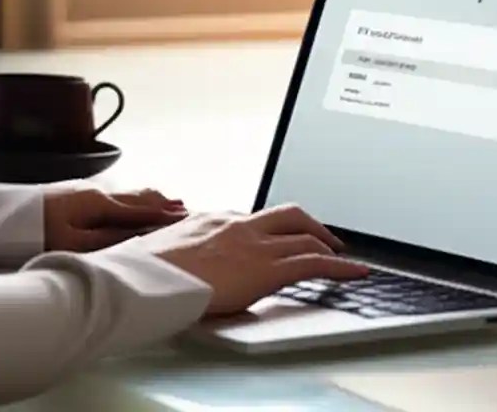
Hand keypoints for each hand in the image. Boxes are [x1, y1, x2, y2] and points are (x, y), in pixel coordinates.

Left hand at [42, 184, 186, 251]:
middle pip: (137, 197)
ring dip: (148, 199)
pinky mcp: (74, 196)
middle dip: (162, 203)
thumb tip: (141, 236)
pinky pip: (115, 196)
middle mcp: (97, 193)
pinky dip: (132, 200)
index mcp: (100, 204)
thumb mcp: (73, 242)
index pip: (141, 210)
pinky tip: (131, 202)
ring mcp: (85, 192)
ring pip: (126, 194)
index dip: (165, 216)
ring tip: (167, 200)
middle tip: (186, 208)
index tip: (188, 218)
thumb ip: (109, 239)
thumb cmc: (34, 233)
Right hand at [123, 203, 370, 316]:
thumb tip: (165, 265)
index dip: (269, 230)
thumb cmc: (140, 274)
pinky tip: (355, 272)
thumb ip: (173, 254)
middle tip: (323, 237)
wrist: (144, 281)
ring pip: (304, 235)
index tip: (275, 237)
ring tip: (343, 256)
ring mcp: (254, 244)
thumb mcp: (155, 253)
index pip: (250, 220)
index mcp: (210, 220)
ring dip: (327, 244)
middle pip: (286, 214)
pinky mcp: (267, 267)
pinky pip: (315, 262)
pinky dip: (341, 267)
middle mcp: (237, 225)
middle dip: (310, 225)